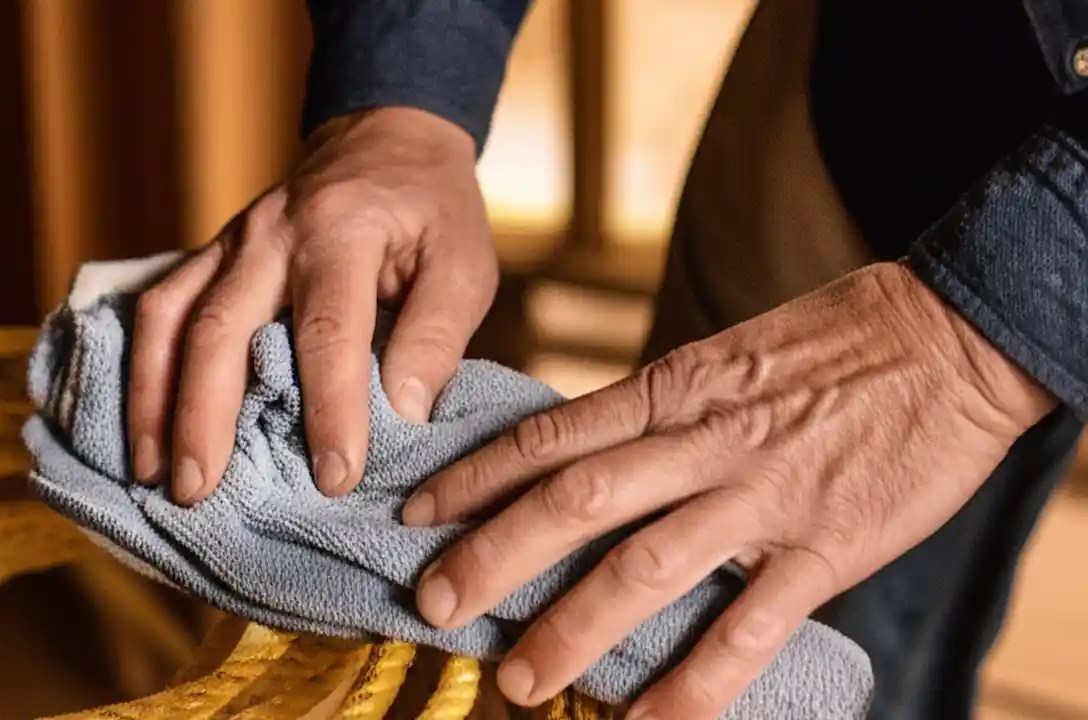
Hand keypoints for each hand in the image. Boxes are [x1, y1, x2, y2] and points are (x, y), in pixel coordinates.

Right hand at [129, 107, 496, 503]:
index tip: (335, 478)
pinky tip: (141, 423)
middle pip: (220, 326)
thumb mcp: (463, 265)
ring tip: (154, 472)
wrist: (386, 140)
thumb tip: (400, 414)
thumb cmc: (431, 212)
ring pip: (170, 317)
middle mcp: (272, 235)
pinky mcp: (211, 256)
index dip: (329, 410)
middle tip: (198, 490)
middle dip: (204, 415)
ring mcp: (231, 242)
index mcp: (342, 233)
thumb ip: (436, 337)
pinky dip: (142, 367)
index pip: (328, 332)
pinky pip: (160, 307)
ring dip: (154, 397)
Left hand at [403, 262, 1053, 716]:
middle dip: (493, 557)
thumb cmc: (828, 344)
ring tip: (519, 682)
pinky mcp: (823, 550)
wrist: (948, 336)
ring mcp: (761, 500)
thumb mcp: (720, 358)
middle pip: (573, 504)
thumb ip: (652, 414)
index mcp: (671, 390)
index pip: (549, 436)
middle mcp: (701, 444)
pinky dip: (692, 683)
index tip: (416, 514)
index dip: (474, 479)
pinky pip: (747, 629)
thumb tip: (576, 459)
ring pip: (643, 569)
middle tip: (434, 604)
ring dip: (572, 629)